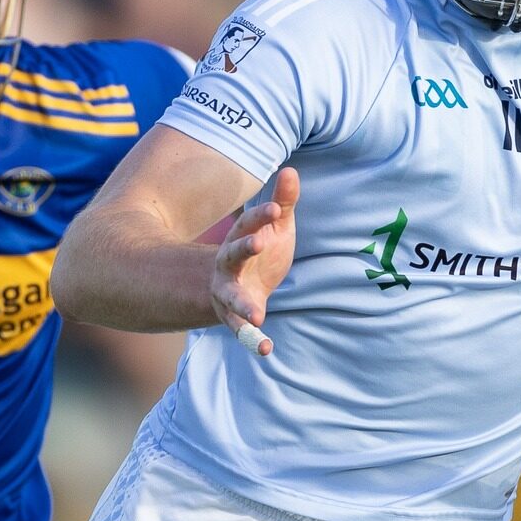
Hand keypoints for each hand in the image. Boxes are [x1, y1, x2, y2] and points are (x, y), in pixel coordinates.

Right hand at [212, 168, 299, 355]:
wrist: (235, 281)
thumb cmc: (261, 248)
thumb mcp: (276, 226)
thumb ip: (284, 201)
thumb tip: (291, 170)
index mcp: (241, 238)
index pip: (249, 223)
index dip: (261, 215)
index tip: (276, 208)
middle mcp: (229, 264)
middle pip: (233, 254)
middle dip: (244, 247)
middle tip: (259, 243)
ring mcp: (229, 291)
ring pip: (231, 298)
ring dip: (242, 306)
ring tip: (257, 316)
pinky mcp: (234, 314)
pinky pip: (240, 330)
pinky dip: (253, 340)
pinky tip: (266, 350)